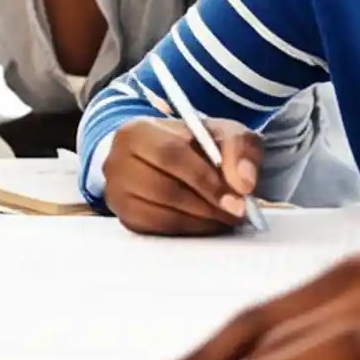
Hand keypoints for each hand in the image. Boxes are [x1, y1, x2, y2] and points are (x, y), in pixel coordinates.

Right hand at [103, 117, 262, 235]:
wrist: (164, 156)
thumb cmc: (193, 144)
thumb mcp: (222, 133)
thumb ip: (240, 148)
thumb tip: (243, 183)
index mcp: (138, 131)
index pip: (170, 154)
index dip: (205, 178)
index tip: (237, 197)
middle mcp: (117, 160)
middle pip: (163, 188)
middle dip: (206, 204)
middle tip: (237, 212)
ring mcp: (116, 191)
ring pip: (160, 213)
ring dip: (200, 220)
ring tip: (226, 217)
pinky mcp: (123, 215)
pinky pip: (156, 229)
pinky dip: (187, 229)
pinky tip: (205, 222)